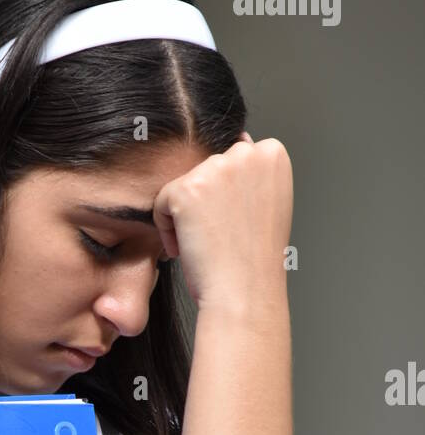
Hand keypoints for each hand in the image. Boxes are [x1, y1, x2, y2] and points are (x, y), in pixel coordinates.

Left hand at [152, 130, 292, 310]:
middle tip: (223, 236)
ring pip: (183, 184)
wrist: (245, 292)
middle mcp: (247, 152)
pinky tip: (191, 248)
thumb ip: (253, 173)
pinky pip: (161, 202)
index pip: (233, 158)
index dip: (230, 197)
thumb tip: (239, 142)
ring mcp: (216, 168)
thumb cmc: (255, 258)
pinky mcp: (186, 188)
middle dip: (207, 203)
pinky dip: (169, 230)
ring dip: (187, 216)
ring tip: (209, 243)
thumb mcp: (268, 202)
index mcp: (273, 153)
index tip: (239, 224)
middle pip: (206, 169)